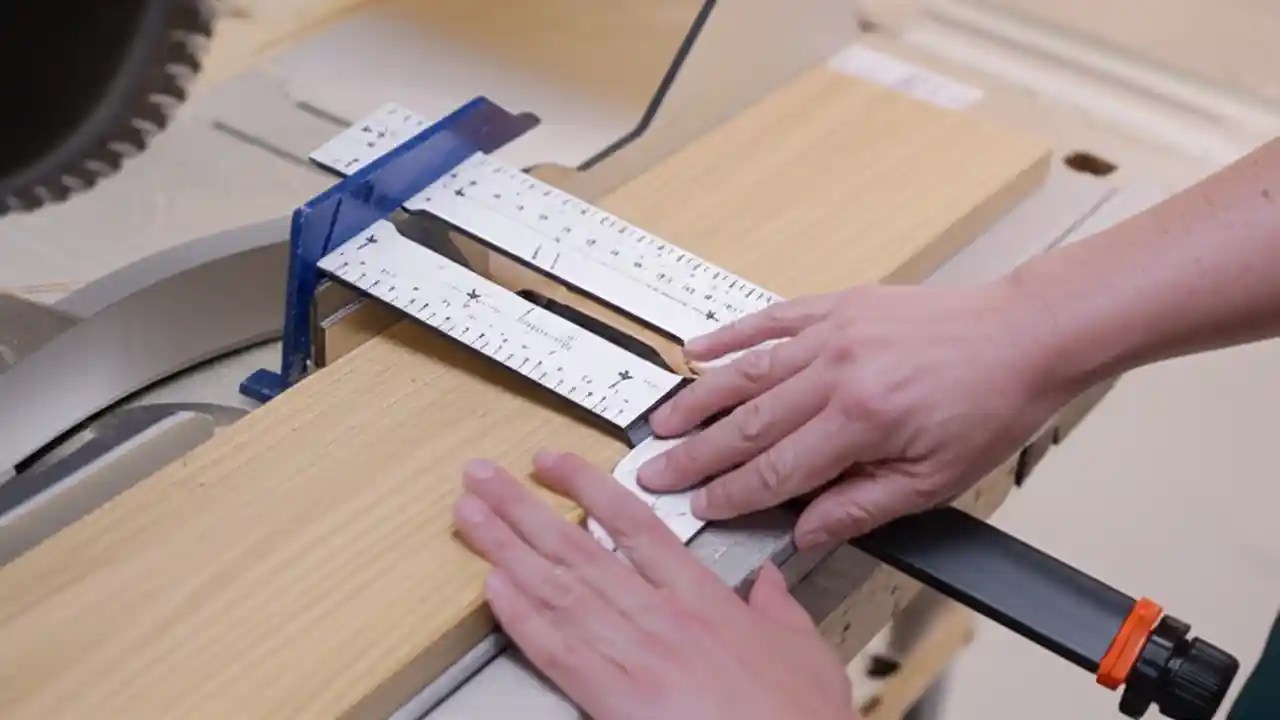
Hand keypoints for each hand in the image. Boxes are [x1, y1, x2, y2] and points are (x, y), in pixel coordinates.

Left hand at [452, 451, 856, 719]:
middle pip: (579, 548)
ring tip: (470, 515)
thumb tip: (768, 581)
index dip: (587, 487)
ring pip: (559, 588)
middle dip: (522, 507)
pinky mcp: (618, 700)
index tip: (551, 463)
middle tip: (481, 477)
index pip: (634, 525)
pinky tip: (492, 588)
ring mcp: (636, 656)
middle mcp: (661, 617)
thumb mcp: (802, 648)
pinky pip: (558, 650)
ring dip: (506, 548)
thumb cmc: (799, 718)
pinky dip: (522, 617)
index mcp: (703, 599)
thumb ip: (777, 608)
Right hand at [637, 282, 1071, 547]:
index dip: (733, 494)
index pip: (777, 469)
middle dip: (699, 454)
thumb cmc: (989, 406)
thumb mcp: (935, 480)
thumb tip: (806, 529)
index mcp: (862, 421)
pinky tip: (699, 349)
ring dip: (701, 399)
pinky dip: (732, 335)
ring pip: (749, 371)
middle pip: (750, 423)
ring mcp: (834, 333)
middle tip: (657, 471)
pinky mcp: (840, 305)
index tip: (700, 508)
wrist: (1023, 336)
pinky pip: (773, 319)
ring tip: (664, 421)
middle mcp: (838, 372)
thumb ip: (862, 506)